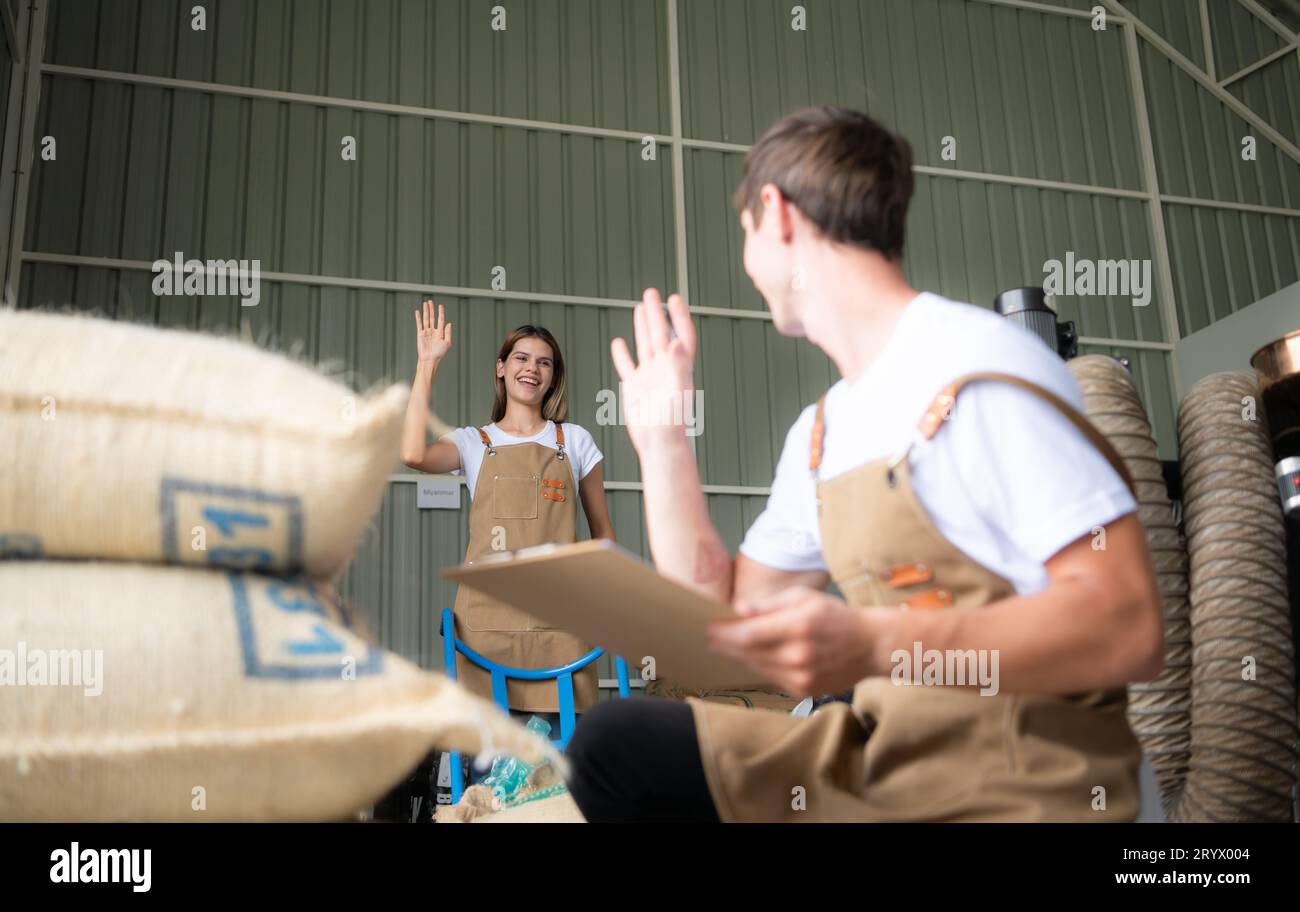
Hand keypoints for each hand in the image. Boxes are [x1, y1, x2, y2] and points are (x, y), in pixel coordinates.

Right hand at [415, 299, 451, 363]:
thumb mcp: (447, 343)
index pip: (440, 320)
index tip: (440, 306)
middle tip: (430, 301)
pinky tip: (417, 312)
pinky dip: (418, 318)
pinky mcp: (420, 334)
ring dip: (425, 311)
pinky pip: (419, 324)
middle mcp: (433, 331)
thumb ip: (448, 333)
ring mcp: (426, 332)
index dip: (440, 312)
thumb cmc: (439, 353)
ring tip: (425, 303)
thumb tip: (449, 323)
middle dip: (432, 309)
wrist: (429, 359)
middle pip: (432, 317)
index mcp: (440, 333)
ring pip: (426, 319)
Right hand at [609, 290, 696, 455]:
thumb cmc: (672, 422)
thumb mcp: (677, 391)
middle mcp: (665, 368)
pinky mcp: (635, 388)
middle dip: (657, 313)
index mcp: (680, 367)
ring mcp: (649, 377)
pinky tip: (618, 342)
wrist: (659, 443)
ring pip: (645, 345)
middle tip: (652, 293)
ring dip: (642, 326)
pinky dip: (622, 353)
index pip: (681, 335)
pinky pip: (627, 366)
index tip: (674, 298)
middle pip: (661, 334)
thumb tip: (676, 342)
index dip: (679, 316)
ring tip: (640, 307)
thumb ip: (677, 365)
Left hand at [707, 587, 885, 696]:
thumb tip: (739, 609)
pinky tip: (757, 656)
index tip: (708, 627)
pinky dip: (761, 666)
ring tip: (728, 645)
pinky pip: (771, 678)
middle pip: (747, 653)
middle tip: (710, 637)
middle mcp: (797, 656)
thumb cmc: (836, 616)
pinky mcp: (804, 691)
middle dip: (726, 645)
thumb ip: (769, 605)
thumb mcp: (804, 598)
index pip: (748, 635)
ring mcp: (801, 677)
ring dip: (741, 656)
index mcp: (797, 627)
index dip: (723, 633)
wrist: (870, 646)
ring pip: (757, 667)